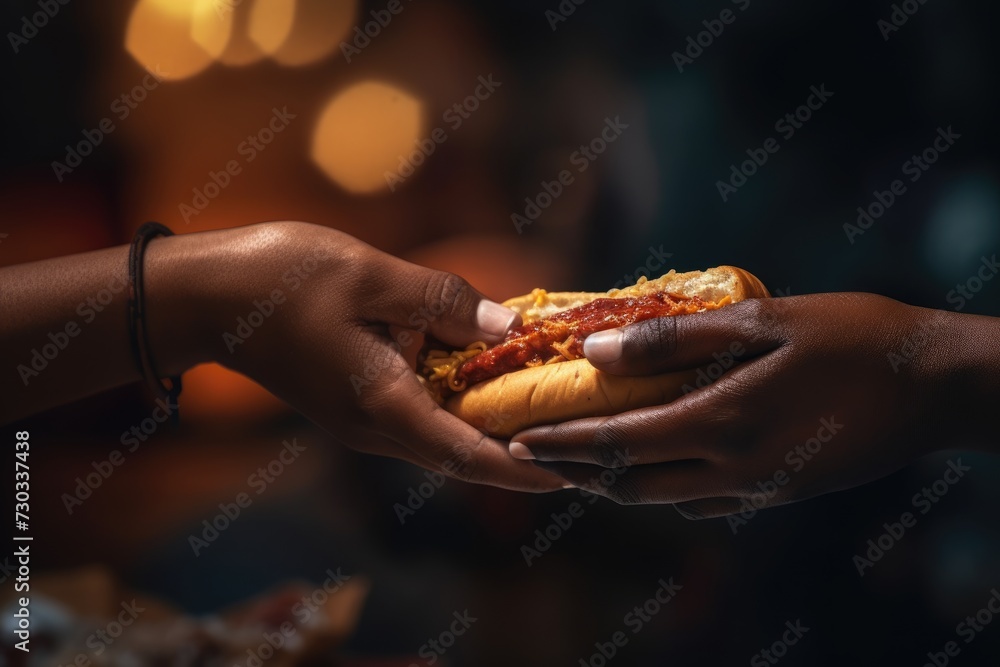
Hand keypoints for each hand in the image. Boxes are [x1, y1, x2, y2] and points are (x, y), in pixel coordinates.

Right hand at [150, 221, 562, 492]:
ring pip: (444, 433)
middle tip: (578, 433)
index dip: (523, 468)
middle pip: (462, 452)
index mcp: (383, 405)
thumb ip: (444, 302)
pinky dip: (461, 401)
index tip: (572, 475)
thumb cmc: (282, 278)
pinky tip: (488, 373)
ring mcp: (364, 419)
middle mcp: (376, 428)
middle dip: (520, 448)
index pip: (467, 453)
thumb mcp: (372, 276)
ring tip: (547, 403)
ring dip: (493, 424)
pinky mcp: (358, 402)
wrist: (209, 297)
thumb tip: (508, 329)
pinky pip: (422, 412)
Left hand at [507, 293, 994, 514]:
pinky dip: (657, 487)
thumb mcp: (762, 322)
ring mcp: (756, 489)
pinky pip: (700, 501)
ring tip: (573, 464)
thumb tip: (595, 352)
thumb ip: (674, 340)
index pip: (617, 445)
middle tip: (528, 457)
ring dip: (610, 484)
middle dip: (573, 472)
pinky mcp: (777, 492)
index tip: (515, 444)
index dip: (561, 445)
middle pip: (629, 483)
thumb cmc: (852, 337)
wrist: (933, 387)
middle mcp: (732, 470)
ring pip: (661, 498)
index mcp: (722, 424)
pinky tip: (646, 467)